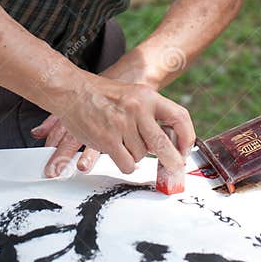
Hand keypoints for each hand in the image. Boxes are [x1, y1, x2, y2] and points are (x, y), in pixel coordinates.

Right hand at [33, 74, 194, 177]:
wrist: (74, 91)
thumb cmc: (104, 95)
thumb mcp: (134, 95)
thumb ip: (151, 115)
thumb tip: (169, 143)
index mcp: (148, 97)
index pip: (179, 117)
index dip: (187, 137)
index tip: (185, 150)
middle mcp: (138, 109)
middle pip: (164, 144)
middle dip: (172, 162)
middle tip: (175, 170)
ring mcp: (122, 125)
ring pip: (141, 156)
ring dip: (135, 155)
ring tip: (123, 141)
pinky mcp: (108, 139)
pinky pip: (127, 164)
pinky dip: (125, 164)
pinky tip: (118, 152)